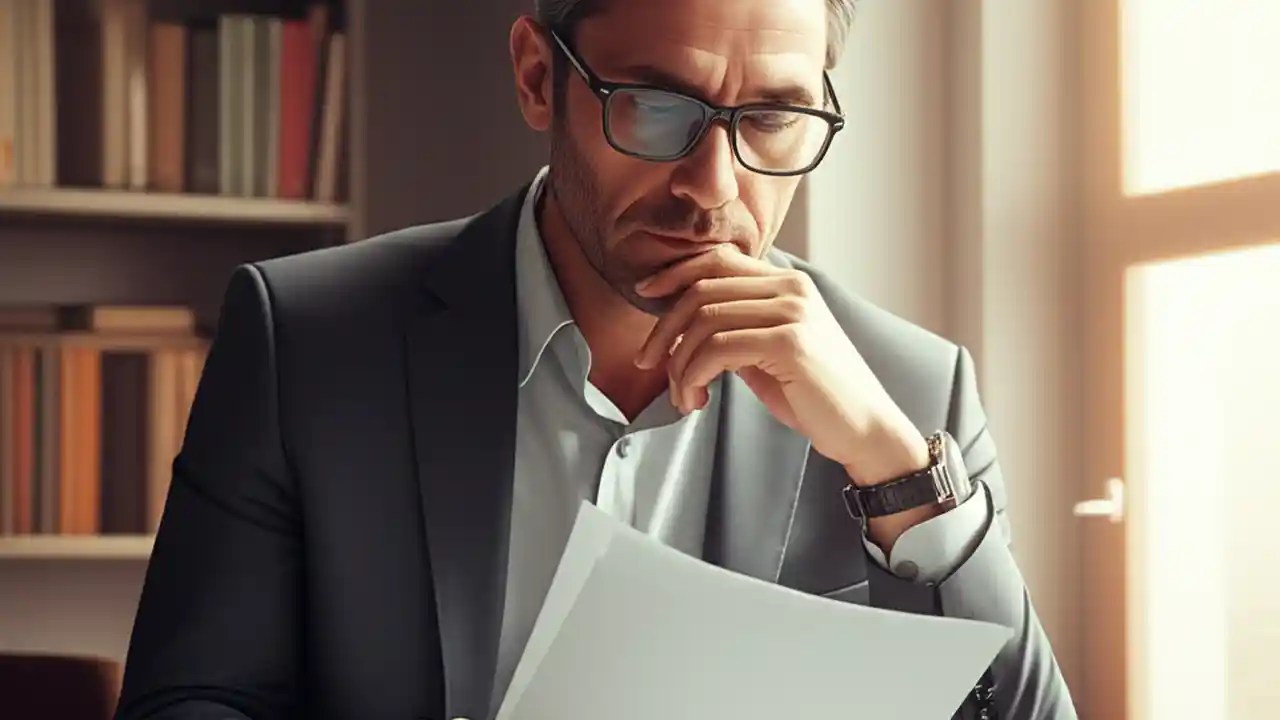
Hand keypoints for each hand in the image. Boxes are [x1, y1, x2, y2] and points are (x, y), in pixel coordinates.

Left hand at [634, 246, 928, 485]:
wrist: (865, 428)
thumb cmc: (814, 395)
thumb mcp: (768, 352)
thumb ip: (736, 329)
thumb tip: (682, 326)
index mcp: (787, 283)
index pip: (717, 260)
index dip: (674, 274)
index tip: (645, 296)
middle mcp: (791, 288)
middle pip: (702, 290)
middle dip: (664, 329)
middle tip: (647, 363)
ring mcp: (793, 312)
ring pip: (704, 322)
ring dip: (679, 364)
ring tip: (683, 397)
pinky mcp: (790, 344)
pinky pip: (717, 349)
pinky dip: (694, 375)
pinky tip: (697, 399)